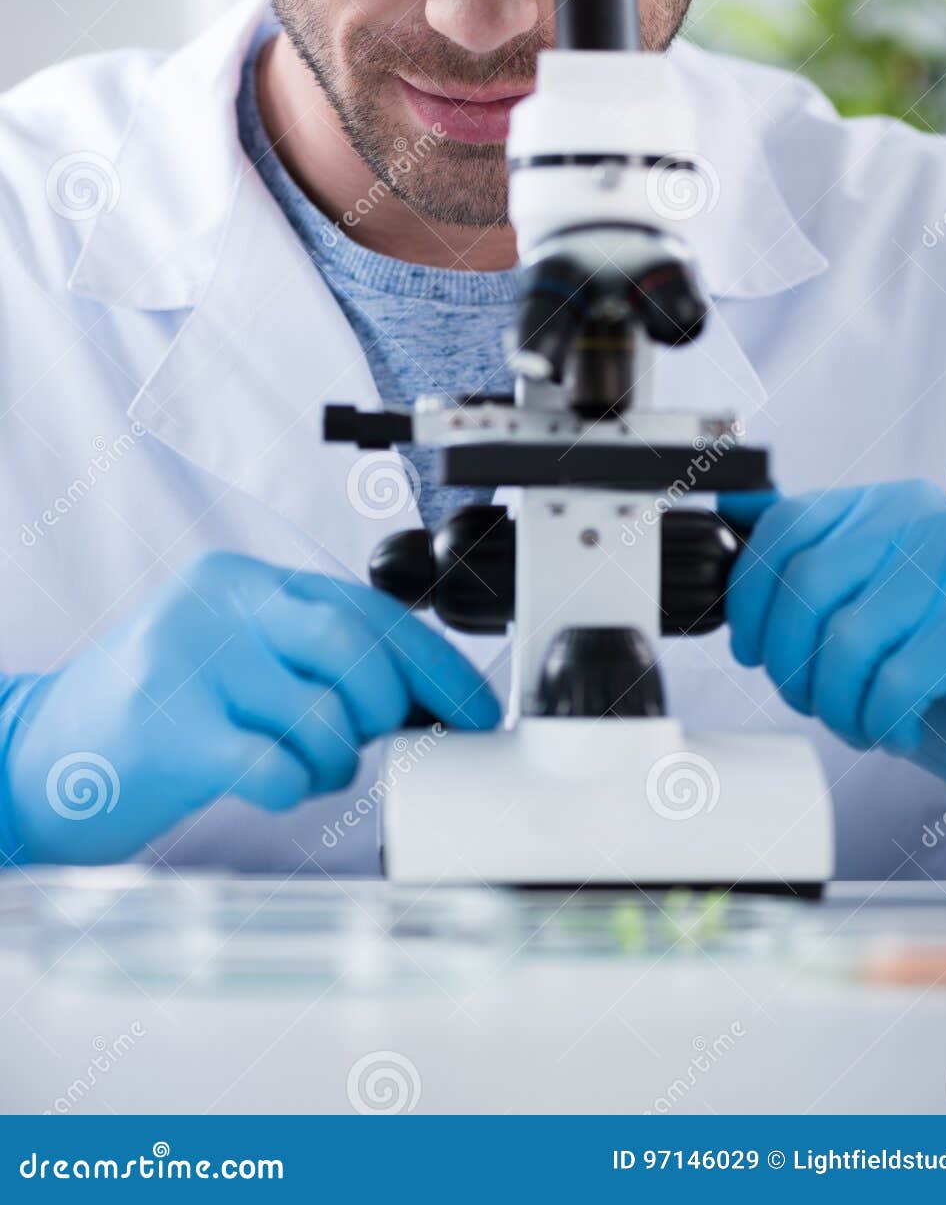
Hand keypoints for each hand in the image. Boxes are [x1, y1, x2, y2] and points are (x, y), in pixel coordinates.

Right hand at [2, 551, 498, 863]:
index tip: (479, 710)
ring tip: (305, 768)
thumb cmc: (158, 710)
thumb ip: (316, 655)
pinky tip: (273, 784)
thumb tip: (427, 695)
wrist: (42, 756)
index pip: (370, 609)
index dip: (438, 665)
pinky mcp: (169, 733)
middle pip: (355, 650)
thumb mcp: (235, 653)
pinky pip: (276, 767)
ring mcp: (189, 665)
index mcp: (245, 581)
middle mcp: (218, 607)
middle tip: (370, 742)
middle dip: (388, 710)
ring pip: (324, 716)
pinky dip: (296, 788)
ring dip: (336, 762)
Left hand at [719, 481, 945, 837]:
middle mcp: (929, 519)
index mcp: (890, 505)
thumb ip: (803, 556)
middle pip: (808, 580)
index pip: (787, 523)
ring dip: (835, 703)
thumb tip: (730, 509)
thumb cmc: (937, 670)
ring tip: (855, 721)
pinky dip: (880, 722)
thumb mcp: (860, 608)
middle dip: (788, 660)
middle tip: (807, 698)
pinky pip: (896, 682)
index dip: (750, 595)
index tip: (751, 648)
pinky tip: (894, 730)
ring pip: (848, 639)